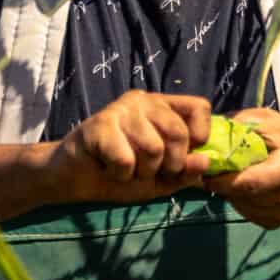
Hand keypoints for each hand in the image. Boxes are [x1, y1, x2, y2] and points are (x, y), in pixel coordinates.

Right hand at [47, 91, 211, 204]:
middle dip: (169, 166)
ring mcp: (120, 110)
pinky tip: (108, 168)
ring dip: (141, 172)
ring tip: (125, 170)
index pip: (200, 107)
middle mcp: (143, 101)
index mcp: (162, 106)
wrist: (74, 179)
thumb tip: (206, 162)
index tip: (183, 158)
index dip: (200, 136)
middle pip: (178, 133)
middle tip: (147, 172)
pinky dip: (120, 175)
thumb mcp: (159, 179)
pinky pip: (126, 159)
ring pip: (153, 148)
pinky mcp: (99, 124)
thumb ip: (185, 172)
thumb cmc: (119, 173)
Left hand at [206, 108, 279, 227]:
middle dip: (222, 186)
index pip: (249, 183)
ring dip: (229, 195)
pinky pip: (249, 215)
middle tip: (210, 173)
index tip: (207, 171)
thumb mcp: (269, 121)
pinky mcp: (279, 222)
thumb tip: (208, 135)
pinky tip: (242, 188)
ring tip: (227, 178)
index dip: (223, 180)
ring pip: (243, 208)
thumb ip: (240, 125)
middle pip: (243, 197)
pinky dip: (240, 202)